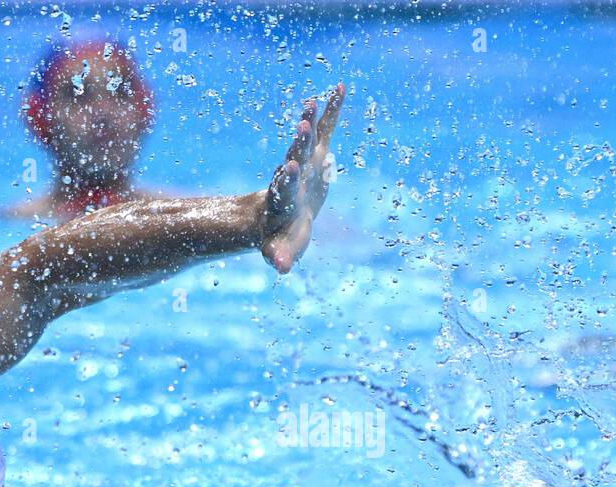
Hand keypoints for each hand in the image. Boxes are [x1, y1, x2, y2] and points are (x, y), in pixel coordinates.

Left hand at [258, 83, 345, 273]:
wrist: (275, 219)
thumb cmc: (279, 238)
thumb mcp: (280, 251)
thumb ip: (280, 257)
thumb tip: (280, 269)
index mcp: (282, 198)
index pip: (284, 187)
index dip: (288, 178)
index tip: (290, 168)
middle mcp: (290, 175)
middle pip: (293, 156)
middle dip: (298, 142)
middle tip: (302, 124)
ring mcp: (302, 161)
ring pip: (306, 138)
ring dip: (310, 120)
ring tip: (314, 101)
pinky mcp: (315, 154)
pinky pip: (325, 128)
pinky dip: (332, 110)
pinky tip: (340, 88)